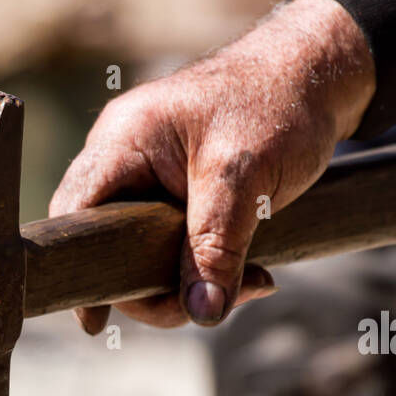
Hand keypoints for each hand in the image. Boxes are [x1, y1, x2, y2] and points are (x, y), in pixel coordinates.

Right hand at [50, 0, 374, 331]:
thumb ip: (217, 250)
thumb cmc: (279, 104)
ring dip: (185, 282)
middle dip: (152, 287)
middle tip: (208, 305)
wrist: (319, 73)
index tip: (95, 321)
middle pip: (107, 244)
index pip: (76, 213)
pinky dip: (200, 268)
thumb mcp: (245, 181)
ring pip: (141, 252)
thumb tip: (203, 314)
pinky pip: (167, 245)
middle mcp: (124, 157)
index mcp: (124, 140)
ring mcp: (146, 174)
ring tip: (247, 283)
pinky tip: (242, 272)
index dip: (83, 268)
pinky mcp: (171, 190)